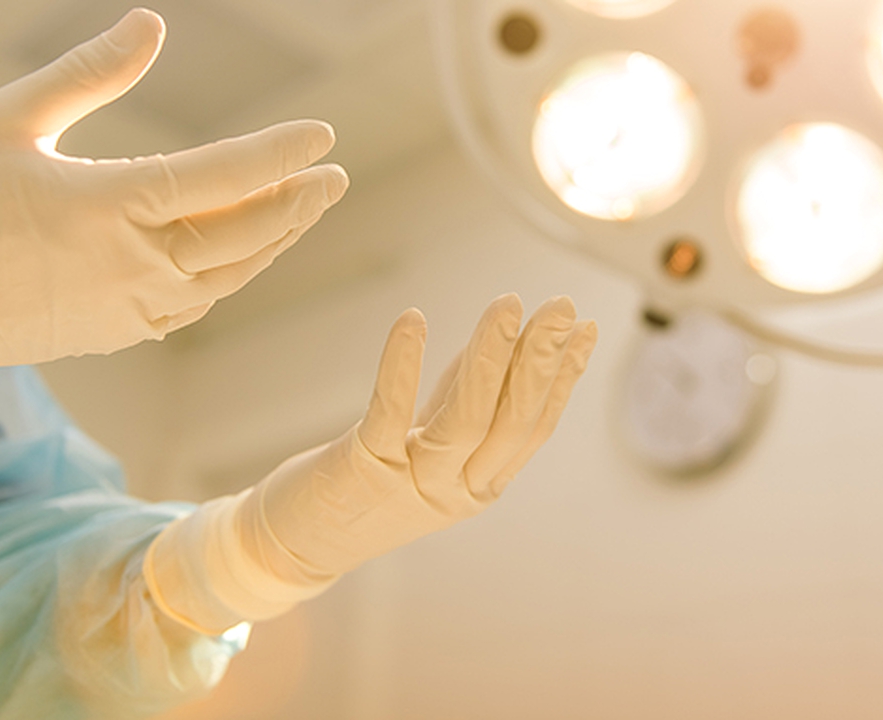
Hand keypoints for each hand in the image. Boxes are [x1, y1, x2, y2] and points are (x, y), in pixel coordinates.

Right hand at [0, 8, 346, 369]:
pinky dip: (232, 274)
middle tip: (333, 177)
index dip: (280, 154)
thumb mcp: (9, 119)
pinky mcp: (122, 334)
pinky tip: (248, 252)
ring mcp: (131, 307)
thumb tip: (152, 25)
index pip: (222, 176)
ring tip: (304, 209)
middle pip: (244, 233)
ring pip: (230, 275)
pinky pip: (199, 303)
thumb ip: (89, 72)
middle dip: (298, 203)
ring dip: (275, 241)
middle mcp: (131, 263)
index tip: (323, 136)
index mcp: (107, 204)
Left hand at [143, 295, 598, 632]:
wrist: (295, 543)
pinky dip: (404, 364)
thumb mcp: (428, 440)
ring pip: (466, 419)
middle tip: (562, 305)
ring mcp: (413, 482)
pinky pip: (390, 411)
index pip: (535, 428)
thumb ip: (465, 397)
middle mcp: (457, 489)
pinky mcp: (364, 468)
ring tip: (508, 304)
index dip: (564, 378)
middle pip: (512, 422)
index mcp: (480, 484)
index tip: (586, 328)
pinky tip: (414, 319)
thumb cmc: (367, 482)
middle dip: (542, 360)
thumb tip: (505, 341)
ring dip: (491, 358)